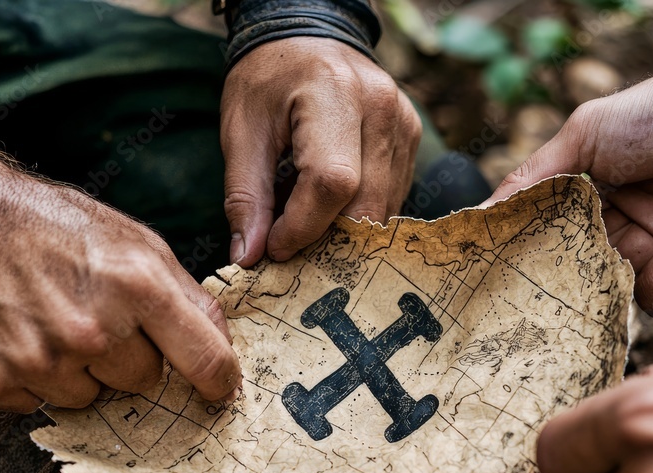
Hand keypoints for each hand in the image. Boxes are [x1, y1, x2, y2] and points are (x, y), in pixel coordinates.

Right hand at [0, 167, 241, 411]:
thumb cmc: (56, 226)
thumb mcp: (139, 244)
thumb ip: (190, 298)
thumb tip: (226, 349)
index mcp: (137, 287)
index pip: (205, 361)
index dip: (220, 382)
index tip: (221, 390)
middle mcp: (92, 330)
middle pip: (145, 382)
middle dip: (131, 356)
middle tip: (99, 317)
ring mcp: (41, 360)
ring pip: (94, 398)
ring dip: (83, 371)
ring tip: (56, 321)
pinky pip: (43, 406)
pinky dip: (38, 380)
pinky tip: (25, 336)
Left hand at [221, 37, 421, 265]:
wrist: (308, 35)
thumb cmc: (269, 80)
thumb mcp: (241, 132)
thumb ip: (245, 196)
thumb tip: (250, 257)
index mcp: (333, 93)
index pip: (331, 181)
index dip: (303, 225)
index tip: (274, 247)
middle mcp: (381, 108)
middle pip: (365, 203)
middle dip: (325, 238)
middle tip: (288, 244)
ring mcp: (404, 124)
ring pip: (381, 208)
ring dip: (342, 229)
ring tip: (304, 216)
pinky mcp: (411, 138)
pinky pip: (390, 197)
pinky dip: (357, 213)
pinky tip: (328, 203)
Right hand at [485, 68, 652, 314]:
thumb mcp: (586, 134)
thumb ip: (535, 176)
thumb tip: (479, 213)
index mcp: (600, 196)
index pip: (555, 237)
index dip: (534, 254)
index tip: (505, 272)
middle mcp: (630, 227)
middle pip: (583, 270)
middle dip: (568, 278)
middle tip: (549, 287)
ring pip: (619, 290)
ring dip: (616, 276)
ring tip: (625, 249)